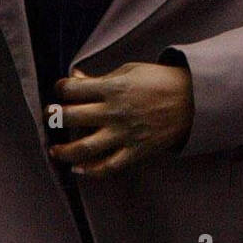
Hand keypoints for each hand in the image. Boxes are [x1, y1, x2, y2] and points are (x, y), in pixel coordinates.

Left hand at [47, 63, 193, 177]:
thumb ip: (101, 78)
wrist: (192, 100)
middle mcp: (114, 112)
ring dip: (64, 150)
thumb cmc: (159, 81)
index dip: (61, 88)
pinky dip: (91, 171)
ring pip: (85, 147)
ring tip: (54, 150)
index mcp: (112, 88)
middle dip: (55, 117)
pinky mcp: (135, 150)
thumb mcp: (129, 70)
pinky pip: (109, 166)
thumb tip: (77, 78)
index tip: (60, 90)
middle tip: (50, 117)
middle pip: (72, 117)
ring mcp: (124, 133)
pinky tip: (78, 169)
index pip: (73, 89)